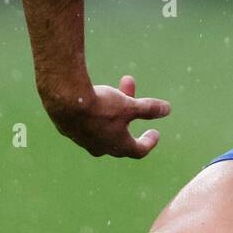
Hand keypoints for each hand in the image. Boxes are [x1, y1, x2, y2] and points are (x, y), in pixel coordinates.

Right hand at [44, 74, 169, 157]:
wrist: (65, 102)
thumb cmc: (101, 106)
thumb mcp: (130, 106)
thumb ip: (148, 109)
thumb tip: (167, 110)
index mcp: (118, 146)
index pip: (138, 150)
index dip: (149, 142)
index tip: (155, 133)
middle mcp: (101, 147)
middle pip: (123, 132)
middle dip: (134, 112)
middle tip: (139, 99)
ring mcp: (84, 139)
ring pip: (106, 124)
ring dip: (117, 105)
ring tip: (123, 82)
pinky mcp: (70, 129)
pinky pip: (89, 121)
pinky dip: (99, 108)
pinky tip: (99, 92)